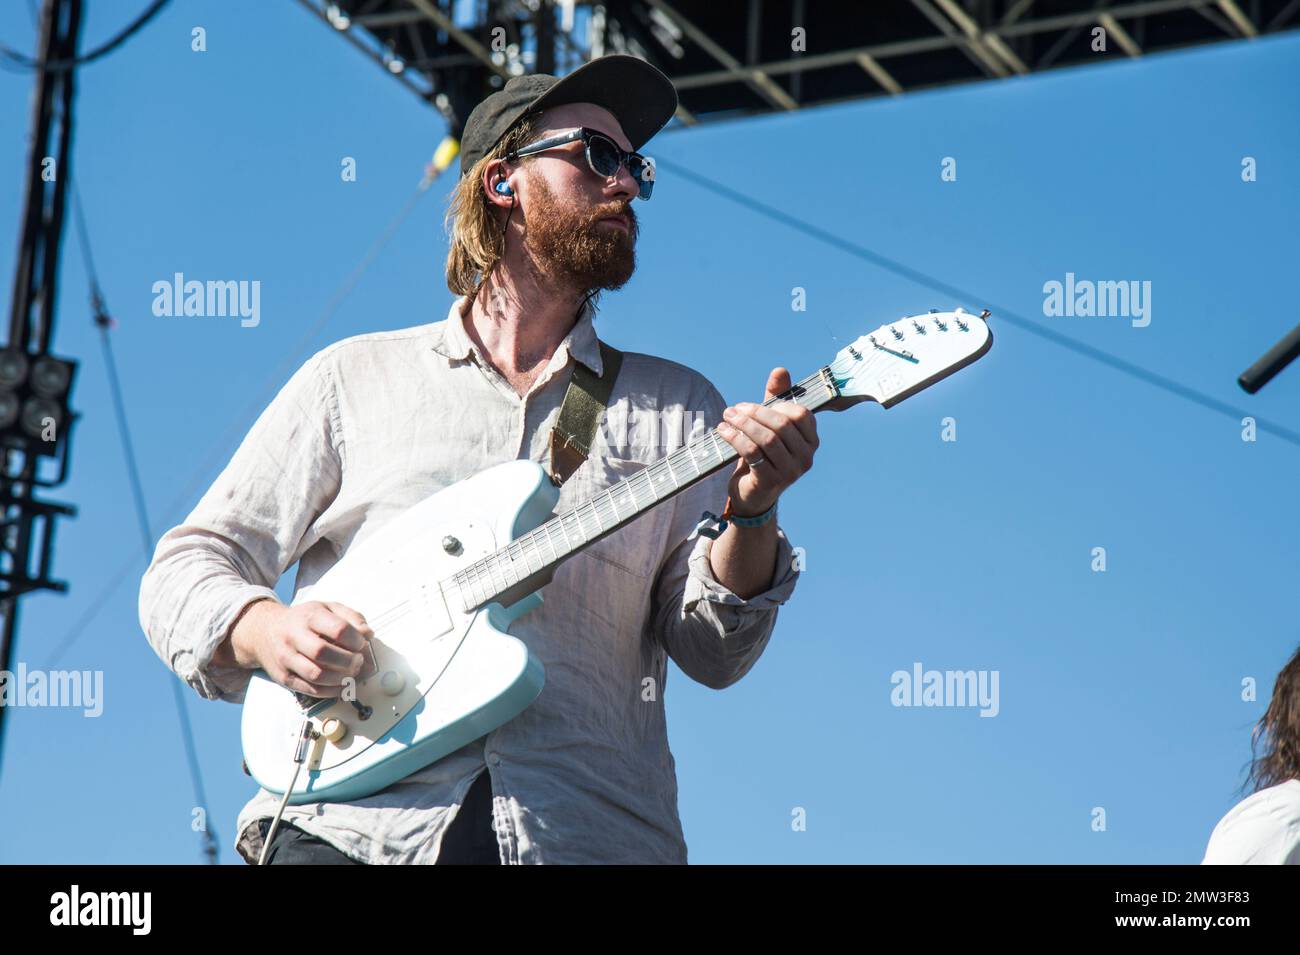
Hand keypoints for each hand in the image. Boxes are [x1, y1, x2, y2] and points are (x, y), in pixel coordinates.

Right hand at [233, 599, 373, 697]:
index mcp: (309, 616)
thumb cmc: (303, 620)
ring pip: (316, 675)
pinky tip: (341, 685)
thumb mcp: (327, 608)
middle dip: (349, 661)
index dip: (356, 639)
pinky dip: (330, 691)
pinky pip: (309, 689)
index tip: (363, 643)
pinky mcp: (283, 677)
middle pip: (324, 653)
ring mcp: (286, 658)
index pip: (338, 629)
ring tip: (351, 674)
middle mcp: (294, 636)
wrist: (264, 631)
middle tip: (359, 662)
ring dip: (341, 678)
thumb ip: (351, 617)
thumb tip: (368, 634)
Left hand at [716, 367, 818, 516]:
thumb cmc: (763, 456)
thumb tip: (780, 370)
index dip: (775, 406)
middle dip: (754, 413)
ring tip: (726, 418)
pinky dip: (735, 438)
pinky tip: (723, 431)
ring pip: (766, 438)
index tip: (750, 406)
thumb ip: (776, 399)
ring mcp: (790, 471)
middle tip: (732, 410)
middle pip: (781, 425)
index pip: (801, 414)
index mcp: (811, 441)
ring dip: (742, 424)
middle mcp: (806, 457)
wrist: (753, 495)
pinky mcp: (771, 481)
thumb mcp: (770, 426)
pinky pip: (752, 452)